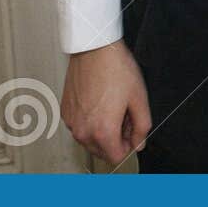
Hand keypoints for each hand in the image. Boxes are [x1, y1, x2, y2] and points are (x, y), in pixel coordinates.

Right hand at [61, 40, 151, 165]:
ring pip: (90, 140)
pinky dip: (90, 120)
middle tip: (124, 115)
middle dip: (115, 139)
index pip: (117, 157)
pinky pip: (80, 126)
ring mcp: (71, 122)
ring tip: (112, 106)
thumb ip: (142, 127)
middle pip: (102, 151)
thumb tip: (139, 143)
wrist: (94, 49)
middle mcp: (83, 131)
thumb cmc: (115, 69)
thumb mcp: (139, 99)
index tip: (132, 131)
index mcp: (102, 131)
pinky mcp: (65, 112)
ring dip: (102, 130)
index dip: (129, 145)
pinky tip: (99, 101)